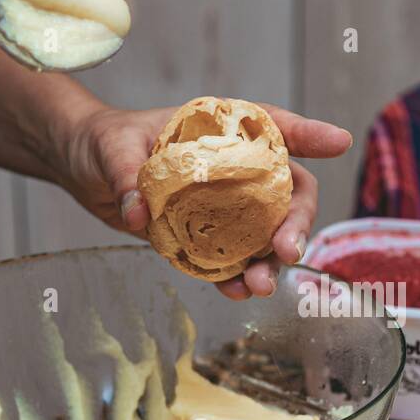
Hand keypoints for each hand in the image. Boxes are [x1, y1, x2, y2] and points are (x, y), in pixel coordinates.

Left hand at [54, 102, 352, 298]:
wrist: (81, 168)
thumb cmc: (102, 142)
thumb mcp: (111, 149)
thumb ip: (127, 175)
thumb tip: (139, 212)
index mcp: (222, 131)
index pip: (274, 127)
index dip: (308, 134)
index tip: (338, 141)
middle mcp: (233, 168)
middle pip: (284, 192)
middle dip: (296, 221)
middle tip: (288, 249)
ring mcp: (222, 205)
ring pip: (264, 233)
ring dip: (269, 261)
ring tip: (260, 285)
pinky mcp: (202, 235)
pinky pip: (230, 259)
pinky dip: (235, 277)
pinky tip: (236, 292)